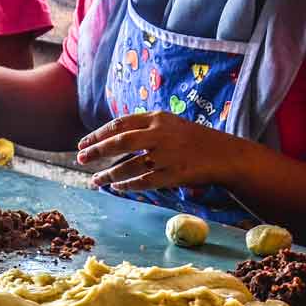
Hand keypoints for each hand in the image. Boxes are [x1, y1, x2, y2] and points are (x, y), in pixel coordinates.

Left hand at [76, 112, 248, 191]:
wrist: (225, 154)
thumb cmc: (192, 139)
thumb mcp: (169, 123)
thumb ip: (143, 126)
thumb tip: (111, 136)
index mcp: (157, 118)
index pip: (120, 124)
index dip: (98, 134)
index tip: (82, 144)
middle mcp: (160, 134)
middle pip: (119, 143)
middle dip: (96, 151)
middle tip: (80, 159)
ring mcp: (167, 156)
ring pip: (129, 167)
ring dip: (108, 175)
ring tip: (95, 180)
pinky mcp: (174, 175)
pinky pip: (144, 182)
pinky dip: (127, 186)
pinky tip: (116, 188)